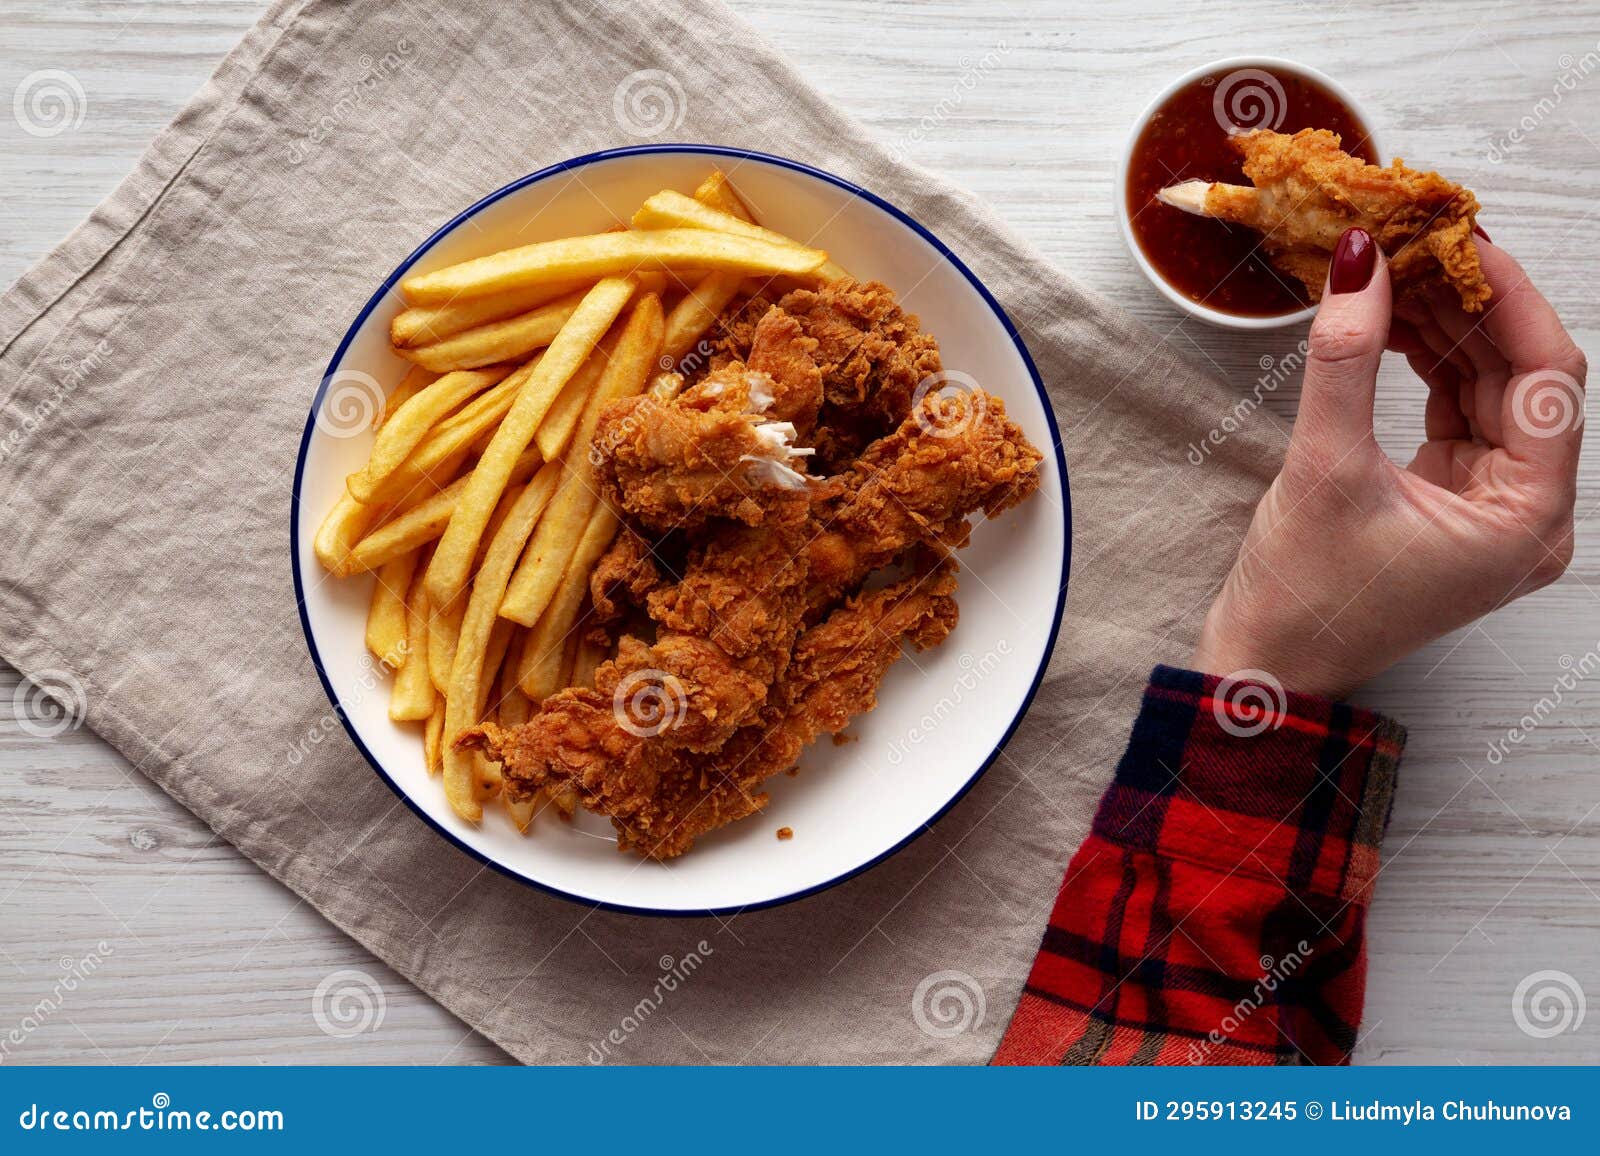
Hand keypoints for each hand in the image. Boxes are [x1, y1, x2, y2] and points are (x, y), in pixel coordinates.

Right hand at [1192, 228, 1585, 698]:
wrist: (1267, 669)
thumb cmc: (1304, 600)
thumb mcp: (1323, 469)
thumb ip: (1346, 359)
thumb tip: (1361, 262)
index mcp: (1528, 517)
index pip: (1546, 374)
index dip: (1507, 295)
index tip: (1460, 236)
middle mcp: (1529, 514)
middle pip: (1519, 377)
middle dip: (1469, 304)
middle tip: (1415, 241)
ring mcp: (1492, 510)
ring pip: (1486, 390)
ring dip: (1443, 330)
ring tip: (1394, 271)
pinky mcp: (1454, 505)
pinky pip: (1455, 416)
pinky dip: (1427, 368)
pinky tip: (1392, 326)